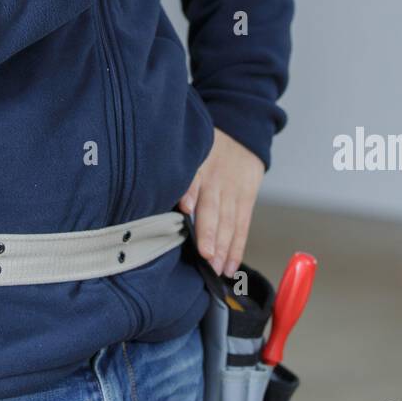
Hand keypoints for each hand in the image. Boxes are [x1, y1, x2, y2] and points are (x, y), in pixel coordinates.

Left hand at [177, 127, 264, 277]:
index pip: (193, 178)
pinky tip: (231, 265)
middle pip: (213, 208)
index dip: (190, 193)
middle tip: (206, 256)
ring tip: (217, 268)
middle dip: (209, 233)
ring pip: (229, 221)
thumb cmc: (205, 147)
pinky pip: (243, 226)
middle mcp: (217, 178)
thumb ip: (176, 172)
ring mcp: (233, 189)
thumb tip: (154, 196)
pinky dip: (237, 247)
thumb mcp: (189, 148)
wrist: (242, 132)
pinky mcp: (247, 198)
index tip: (185, 209)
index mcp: (198, 163)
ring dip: (223, 247)